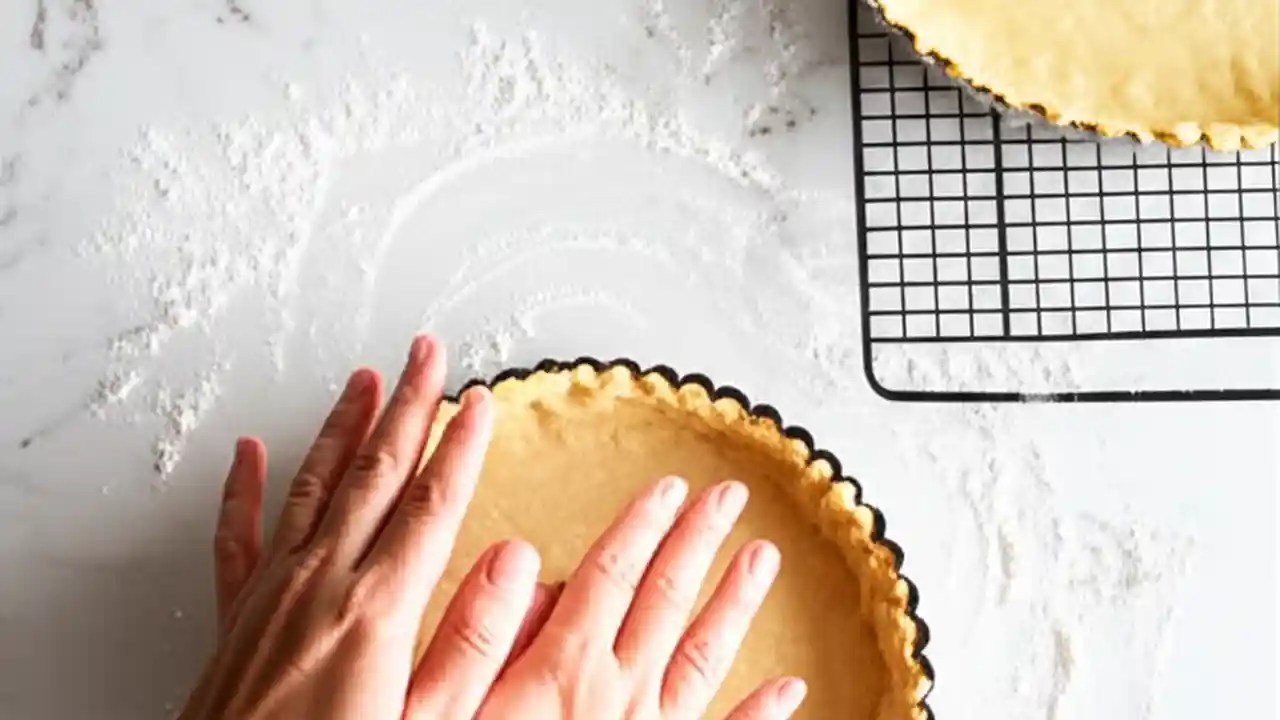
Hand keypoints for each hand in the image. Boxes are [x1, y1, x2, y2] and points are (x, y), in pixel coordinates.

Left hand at [182, 336, 550, 719]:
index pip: (433, 503)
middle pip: (376, 473)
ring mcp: (272, 595)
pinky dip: (243, 486)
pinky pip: (238, 533)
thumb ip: (472, 646)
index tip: (482, 400)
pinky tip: (248, 452)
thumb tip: (516, 566)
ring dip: (343, 426)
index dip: (463, 446)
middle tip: (427, 353)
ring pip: (313, 484)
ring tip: (364, 379)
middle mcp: (320, 585)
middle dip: (408, 405)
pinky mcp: (236, 618)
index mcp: (375, 610)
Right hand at [473, 476, 807, 719]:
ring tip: (763, 556)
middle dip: (697, 541)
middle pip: (666, 600)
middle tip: (730, 497)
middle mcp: (618, 696)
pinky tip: (791, 689)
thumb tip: (518, 561)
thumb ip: (479, 635)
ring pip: (704, 655)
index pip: (612, 575)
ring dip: (734, 601)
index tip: (669, 486)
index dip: (640, 525)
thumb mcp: (441, 710)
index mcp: (563, 672)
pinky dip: (762, 715)